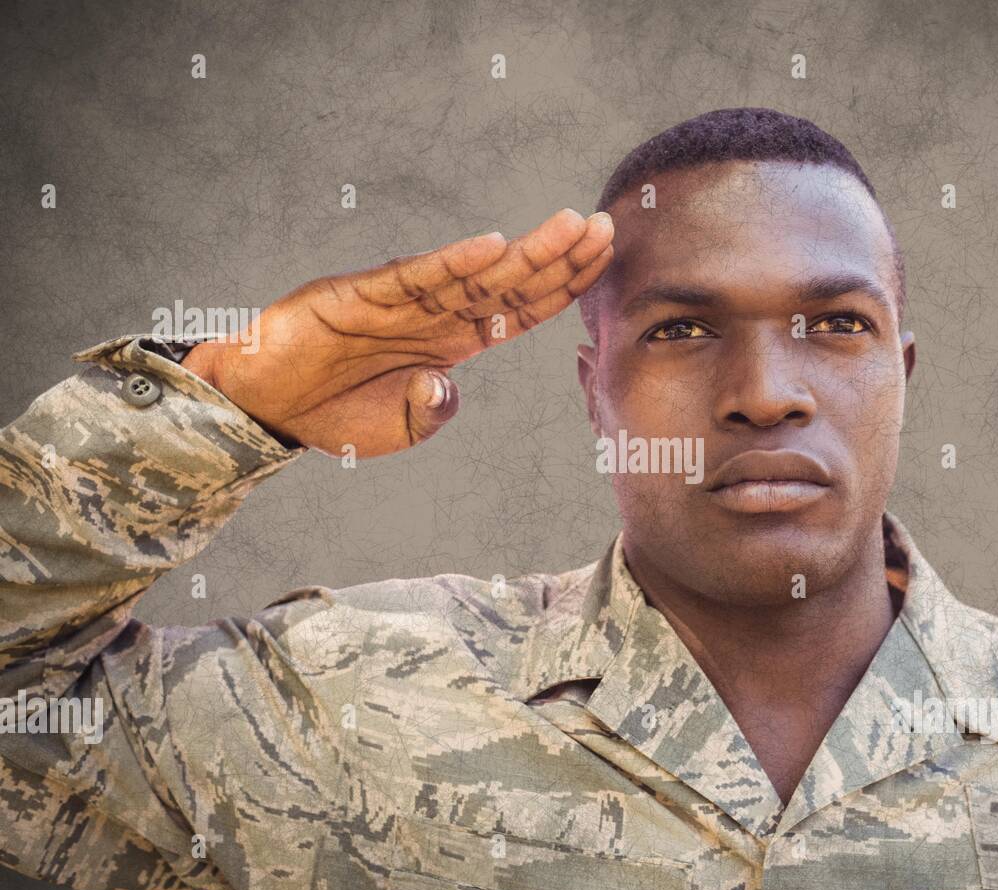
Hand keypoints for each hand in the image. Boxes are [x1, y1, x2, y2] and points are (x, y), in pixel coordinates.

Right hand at [184, 208, 613, 456]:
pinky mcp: (359, 295)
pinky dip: (450, 263)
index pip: (521, 308)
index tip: (603, 259)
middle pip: (510, 281)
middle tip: (606, 225)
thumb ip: (432, 412)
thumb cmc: (335, 414)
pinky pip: (413, 278)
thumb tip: (446, 386)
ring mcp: (400, 301)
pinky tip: (490, 247)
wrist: (265, 406)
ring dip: (524, 251)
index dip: (564, 285)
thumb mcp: (400, 428)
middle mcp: (435, 315)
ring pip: (473, 272)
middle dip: (561, 256)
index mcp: (452, 343)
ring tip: (571, 225)